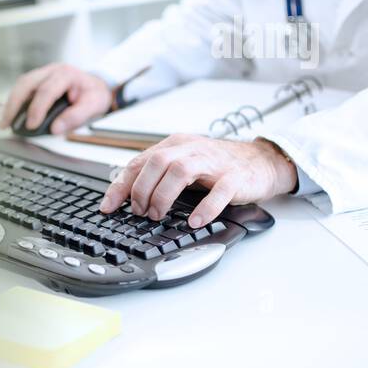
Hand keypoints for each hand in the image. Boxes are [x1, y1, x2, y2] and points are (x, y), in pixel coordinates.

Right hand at [1, 63, 111, 134]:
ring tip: (6, 122)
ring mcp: (43, 74)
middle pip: (26, 83)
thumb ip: (76, 117)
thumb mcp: (93, 106)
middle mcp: (52, 71)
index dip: (37, 109)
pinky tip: (12, 115)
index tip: (31, 125)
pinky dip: (14, 102)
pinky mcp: (37, 81)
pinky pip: (21, 88)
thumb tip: (56, 128)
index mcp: (67, 74)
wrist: (96, 86)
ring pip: (21, 84)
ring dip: (11, 103)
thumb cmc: (93, 95)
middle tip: (8, 123)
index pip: (47, 90)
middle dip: (15, 104)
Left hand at [98, 135, 297, 227]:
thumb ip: (158, 175)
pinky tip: (194, 221)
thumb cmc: (217, 165)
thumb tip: (127, 197)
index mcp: (175, 145)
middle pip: (156, 162)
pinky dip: (205, 208)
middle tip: (139, 212)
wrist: (261, 161)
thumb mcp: (183, 164)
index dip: (120, 186)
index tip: (107, 207)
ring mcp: (214, 162)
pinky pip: (219, 191)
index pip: (139, 162)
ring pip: (181, 171)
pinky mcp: (235, 178)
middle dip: (141, 190)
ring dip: (163, 196)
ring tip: (158, 215)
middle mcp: (192, 150)